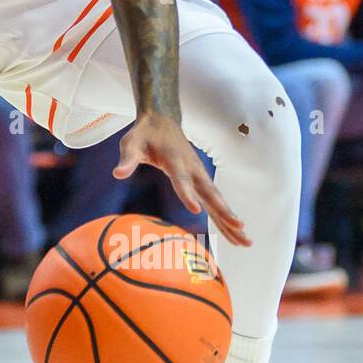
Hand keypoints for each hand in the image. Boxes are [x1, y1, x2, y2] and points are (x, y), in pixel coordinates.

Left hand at [113, 113, 250, 246]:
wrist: (162, 120)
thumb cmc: (144, 134)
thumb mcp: (131, 143)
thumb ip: (127, 159)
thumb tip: (117, 173)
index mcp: (174, 160)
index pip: (181, 180)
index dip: (187, 194)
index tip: (196, 211)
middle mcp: (192, 169)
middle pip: (210, 194)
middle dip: (224, 212)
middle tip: (239, 229)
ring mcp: (199, 175)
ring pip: (217, 200)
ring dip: (230, 220)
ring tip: (245, 241)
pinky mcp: (200, 180)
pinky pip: (214, 200)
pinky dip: (225, 216)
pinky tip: (234, 232)